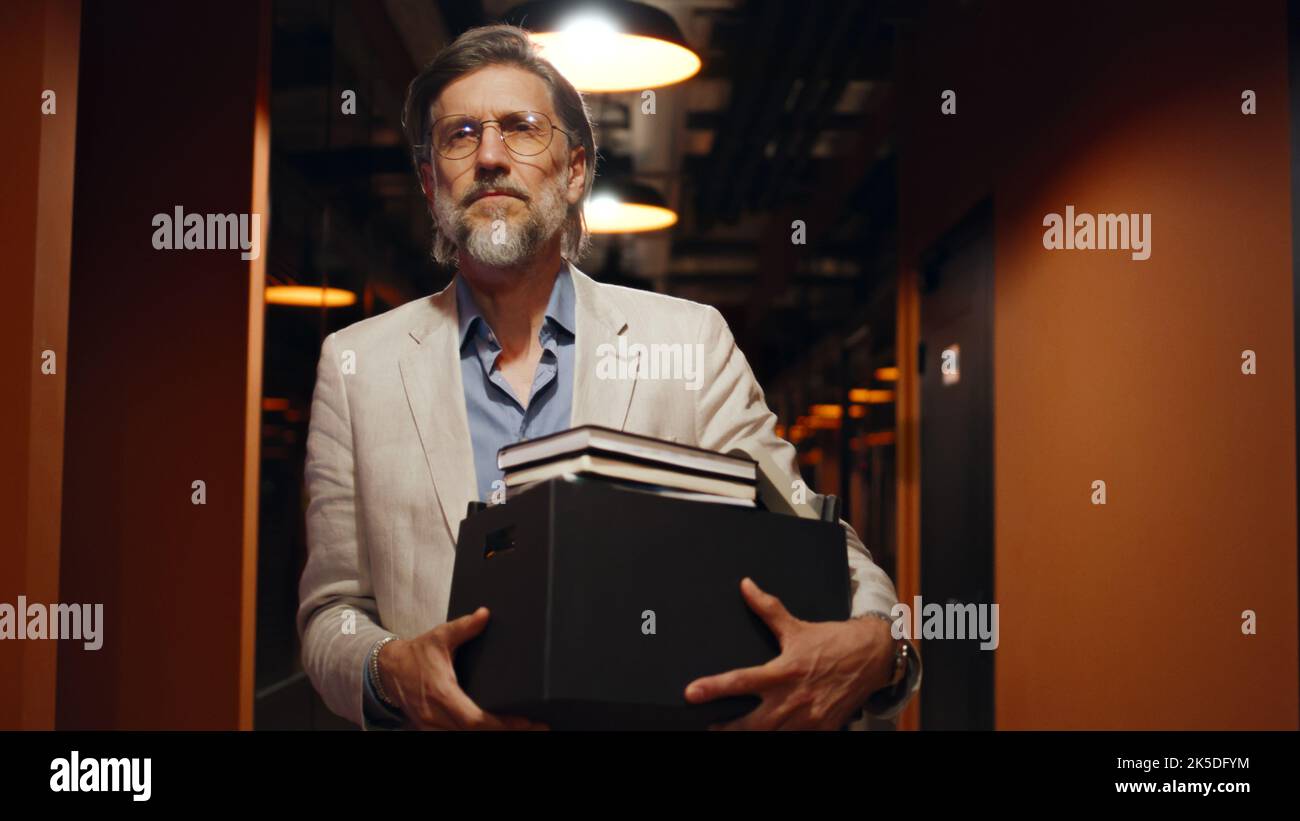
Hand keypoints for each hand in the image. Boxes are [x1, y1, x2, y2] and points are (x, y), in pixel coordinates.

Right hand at [377, 607, 547, 730]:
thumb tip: (485, 614)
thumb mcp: (440, 636)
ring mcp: (432, 727)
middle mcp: (437, 717)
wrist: (388, 670)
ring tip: (524, 730)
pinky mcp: (431, 730)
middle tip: (538, 727)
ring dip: (494, 735)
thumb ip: (464, 627)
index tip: (527, 722)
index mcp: (442, 694)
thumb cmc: (416, 654)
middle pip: (476, 735)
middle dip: (508, 733)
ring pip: (466, 739)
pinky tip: (499, 730)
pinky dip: (479, 735)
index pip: (476, 720)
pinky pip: (457, 737)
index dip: (502, 725)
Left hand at [684, 578, 895, 729]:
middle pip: (752, 725)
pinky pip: (797, 740)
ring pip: (772, 737)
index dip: (714, 687)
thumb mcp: (798, 626)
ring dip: (752, 736)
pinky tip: (769, 733)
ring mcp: (809, 719)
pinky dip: (780, 737)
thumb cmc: (832, 641)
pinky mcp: (823, 730)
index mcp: (784, 671)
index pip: (741, 681)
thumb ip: (768, 609)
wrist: (873, 656)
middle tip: (708, 726)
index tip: (691, 693)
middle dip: (728, 729)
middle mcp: (794, 699)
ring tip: (731, 733)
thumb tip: (745, 586)